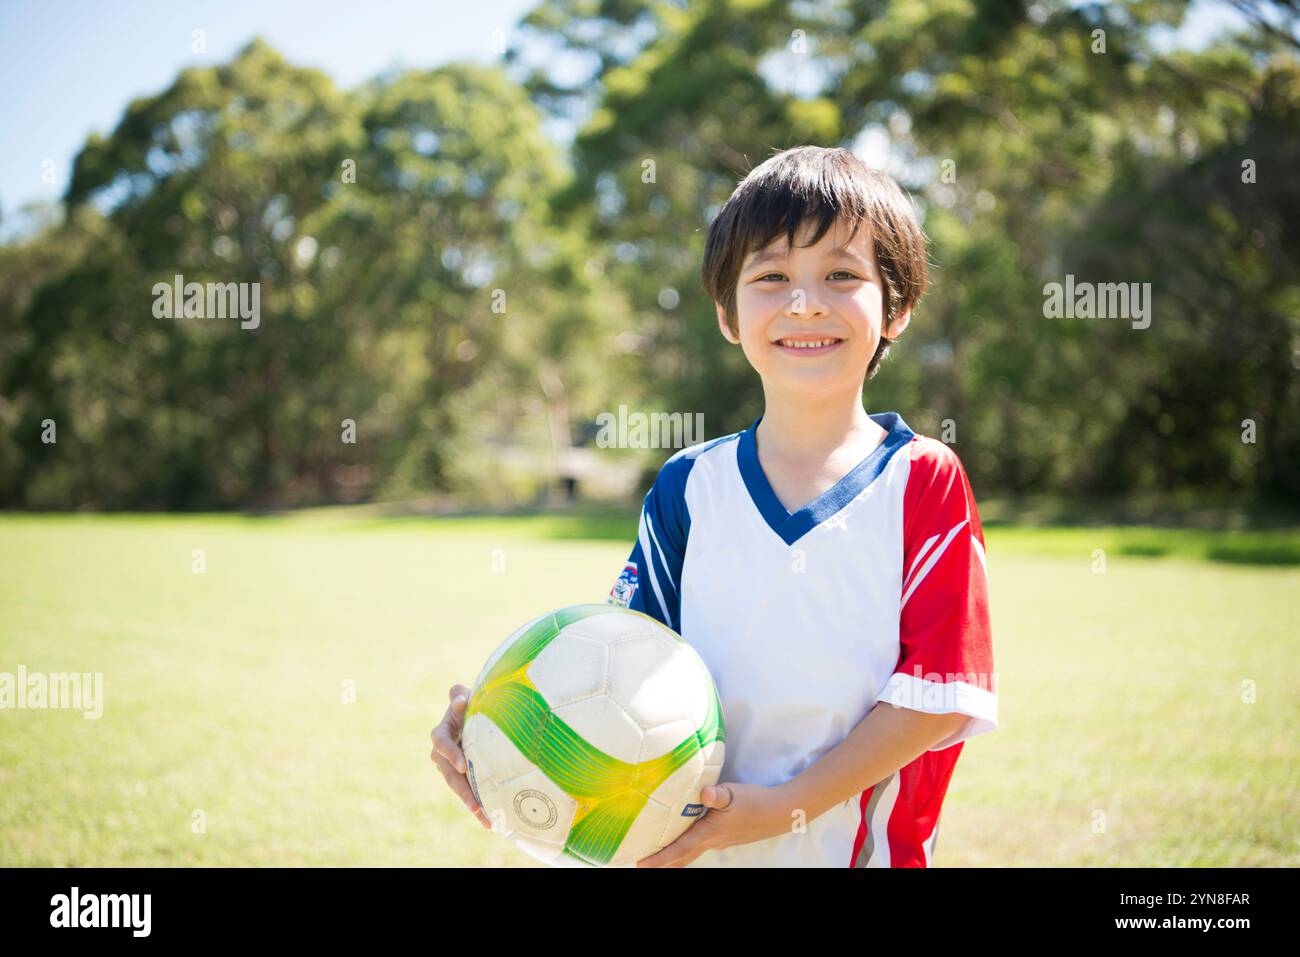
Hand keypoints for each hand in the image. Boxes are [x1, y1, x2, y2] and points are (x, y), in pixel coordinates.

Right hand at [430, 683, 491, 829]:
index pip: (441, 743)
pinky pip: (469, 793)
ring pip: (459, 788)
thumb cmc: (469, 703)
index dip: (451, 754)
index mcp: (441, 733)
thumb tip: (460, 700)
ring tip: (485, 818)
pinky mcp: (463, 778)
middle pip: (450, 774)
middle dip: (462, 790)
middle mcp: (443, 754)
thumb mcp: (463, 696)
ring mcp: (452, 768)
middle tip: (475, 804)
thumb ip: (458, 694)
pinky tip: (490, 822)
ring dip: (471, 803)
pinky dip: (479, 807)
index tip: (463, 765)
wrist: (475, 718)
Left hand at [635, 781, 787, 866]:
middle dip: (661, 862)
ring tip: (656, 856)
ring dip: (673, 856)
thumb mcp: (734, 793)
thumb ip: (717, 794)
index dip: (658, 858)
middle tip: (640, 864)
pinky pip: (700, 845)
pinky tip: (684, 838)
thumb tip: (703, 793)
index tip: (639, 863)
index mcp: (709, 833)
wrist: (781, 812)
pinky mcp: (726, 836)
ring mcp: (720, 841)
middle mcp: (712, 842)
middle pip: (681, 857)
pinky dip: (686, 847)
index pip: (678, 850)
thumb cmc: (756, 801)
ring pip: (690, 852)